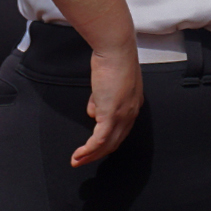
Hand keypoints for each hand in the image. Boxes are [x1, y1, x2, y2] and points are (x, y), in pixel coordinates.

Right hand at [71, 38, 143, 166]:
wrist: (116, 50)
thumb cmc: (112, 59)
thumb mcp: (107, 82)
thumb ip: (101, 98)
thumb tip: (93, 112)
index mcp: (133, 103)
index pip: (121, 129)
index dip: (108, 141)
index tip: (94, 148)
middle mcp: (131, 112)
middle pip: (115, 141)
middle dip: (98, 154)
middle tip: (83, 160)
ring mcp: (122, 114)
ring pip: (107, 144)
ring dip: (90, 156)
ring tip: (76, 161)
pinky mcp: (111, 114)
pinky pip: (99, 140)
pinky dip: (88, 150)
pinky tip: (79, 155)